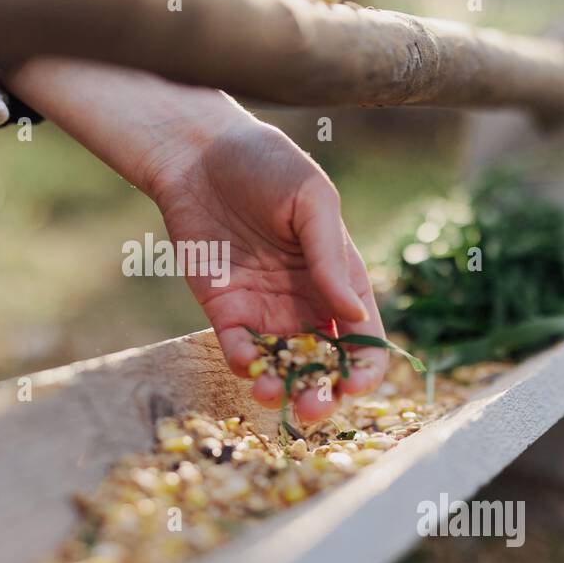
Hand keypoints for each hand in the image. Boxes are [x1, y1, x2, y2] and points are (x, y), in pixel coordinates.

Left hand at [149, 121, 387, 421]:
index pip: (364, 337)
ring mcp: (266, 309)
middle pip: (324, 364)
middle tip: (313, 409)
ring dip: (282, 388)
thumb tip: (354, 315)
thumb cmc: (266, 164)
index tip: (353, 385)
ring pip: (282, 366)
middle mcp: (307, 301)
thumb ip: (330, 258)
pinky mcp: (225, 310)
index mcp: (340, 277)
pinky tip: (246, 361)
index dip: (365, 368)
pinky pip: (239, 349)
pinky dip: (245, 363)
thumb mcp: (312, 201)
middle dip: (323, 393)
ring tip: (272, 393)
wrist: (199, 154)